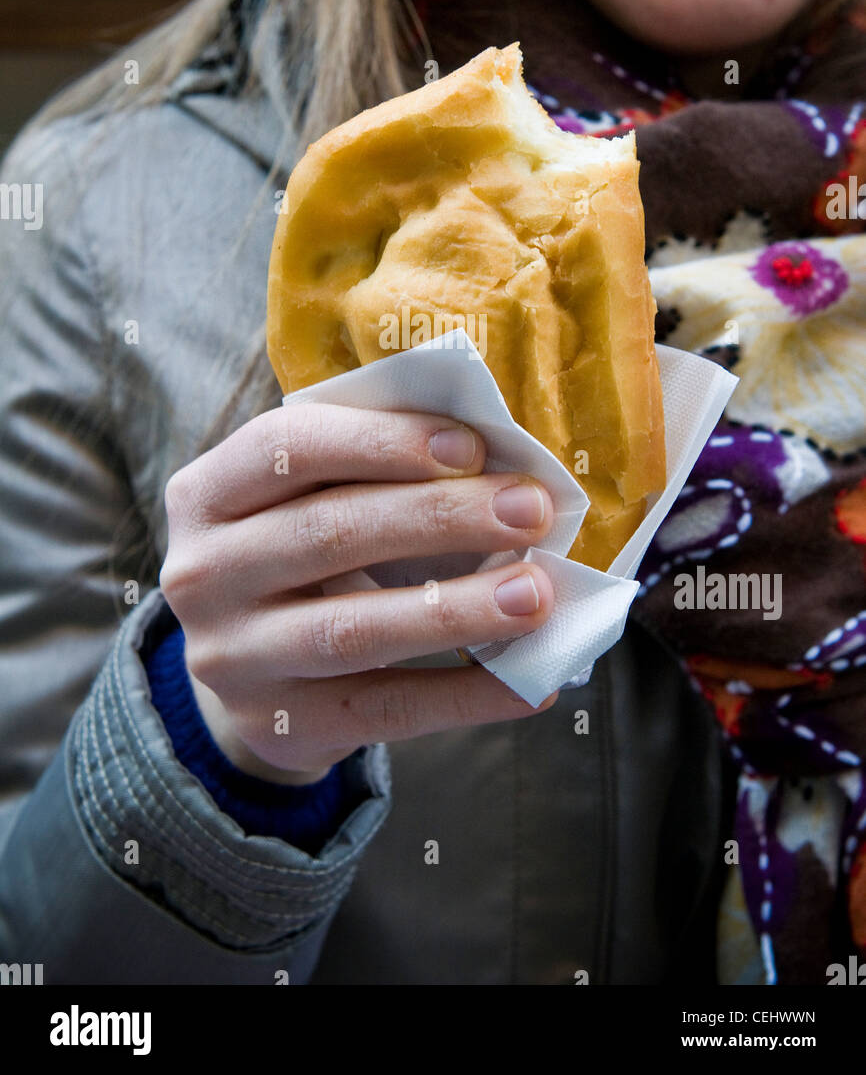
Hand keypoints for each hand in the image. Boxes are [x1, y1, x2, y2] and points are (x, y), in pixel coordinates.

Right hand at [159, 403, 556, 784]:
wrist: (247, 670)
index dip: (383, 442)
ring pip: (355, 629)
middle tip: (531, 511)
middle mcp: (204, 573)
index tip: (473, 447)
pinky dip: (466, 696)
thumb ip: (371, 466)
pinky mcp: (278, 725)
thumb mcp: (303, 497)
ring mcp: (233, 657)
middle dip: (442, 516)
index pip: (290, 447)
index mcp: (208, 492)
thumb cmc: (300, 552)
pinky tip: (530, 684)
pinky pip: (387, 711)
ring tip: (536, 595)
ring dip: (457, 609)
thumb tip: (498, 462)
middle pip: (330, 531)